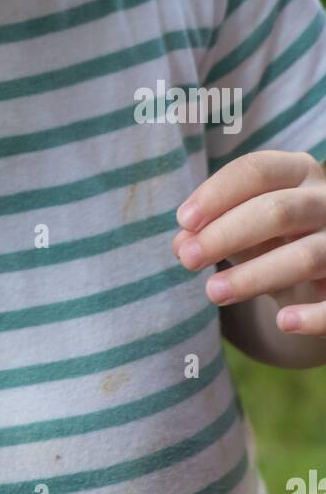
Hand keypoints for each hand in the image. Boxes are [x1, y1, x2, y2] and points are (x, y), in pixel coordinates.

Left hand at [172, 150, 325, 334]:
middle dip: (226, 234)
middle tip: (187, 259)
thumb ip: (209, 230)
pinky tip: (283, 323)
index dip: (217, 194)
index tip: (182, 221)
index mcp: (297, 172)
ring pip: (305, 256)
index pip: (257, 170)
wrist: (321, 270)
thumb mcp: (240, 226)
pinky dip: (314, 315)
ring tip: (212, 293)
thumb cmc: (273, 236)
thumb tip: (181, 245)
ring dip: (254, 276)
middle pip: (277, 211)